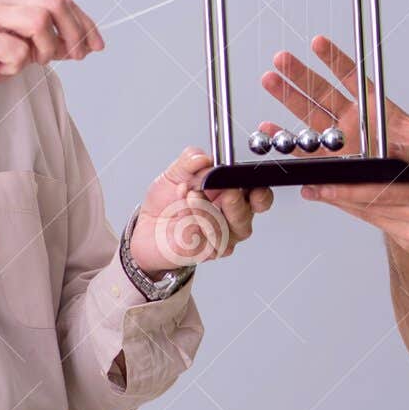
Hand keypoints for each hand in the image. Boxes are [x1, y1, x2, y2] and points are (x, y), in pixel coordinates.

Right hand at [0, 0, 103, 98]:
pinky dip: (17, 65)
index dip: (83, 22)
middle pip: (54, 4)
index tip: (97, 45)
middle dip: (74, 33)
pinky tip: (3, 67)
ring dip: (46, 49)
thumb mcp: (22, 47)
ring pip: (40, 22)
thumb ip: (49, 40)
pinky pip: (18, 50)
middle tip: (77, 56)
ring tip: (32, 61)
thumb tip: (85, 43)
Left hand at [130, 147, 274, 272]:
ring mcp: (217, 239)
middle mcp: (230, 221)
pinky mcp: (200, 252)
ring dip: (205, 209)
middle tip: (220, 189)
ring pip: (222, 229)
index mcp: (234, 197)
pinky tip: (180, 211)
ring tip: (189, 195)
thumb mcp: (176, 173)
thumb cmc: (167, 202)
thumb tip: (203, 157)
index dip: (261, 195)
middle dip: (233, 203)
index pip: (260, 199)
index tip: (250, 187)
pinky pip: (201, 239)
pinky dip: (190, 221)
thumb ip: (190, 161)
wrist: (147, 226)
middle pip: (245, 217)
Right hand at [258, 35, 408, 156]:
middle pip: (322, 92)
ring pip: (308, 114)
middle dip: (301, 75)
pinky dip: (285, 136)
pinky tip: (266, 126)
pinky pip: (304, 146)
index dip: (336, 59)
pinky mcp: (329, 159)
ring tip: (269, 79)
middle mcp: (350, 118)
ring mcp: (337, 138)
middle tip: (281, 58)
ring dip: (288, 98)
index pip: (352, 77)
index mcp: (373, 107)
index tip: (319, 41)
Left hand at [300, 142, 408, 262]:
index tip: (321, 185)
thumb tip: (381, 146)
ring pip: (370, 218)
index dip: (345, 190)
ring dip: (345, 204)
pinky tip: (351, 200)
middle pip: (367, 208)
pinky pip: (380, 224)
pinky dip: (365, 210)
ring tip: (321, 191)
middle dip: (336, 197)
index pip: (379, 192)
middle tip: (311, 188)